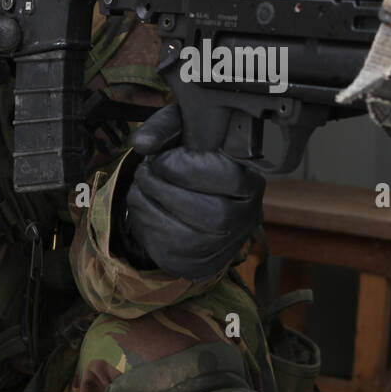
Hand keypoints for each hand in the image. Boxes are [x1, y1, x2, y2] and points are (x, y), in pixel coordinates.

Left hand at [120, 104, 264, 280]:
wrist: (189, 195)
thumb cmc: (189, 160)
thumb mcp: (182, 132)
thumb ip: (163, 127)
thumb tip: (142, 143)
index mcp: (251, 184)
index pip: (233, 179)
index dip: (192, 169)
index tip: (163, 159)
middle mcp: (247, 219)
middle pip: (215, 215)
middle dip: (168, 191)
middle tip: (144, 173)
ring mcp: (226, 246)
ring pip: (192, 238)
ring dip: (153, 209)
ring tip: (139, 188)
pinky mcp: (201, 264)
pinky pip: (173, 254)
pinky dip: (149, 229)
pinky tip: (142, 208)